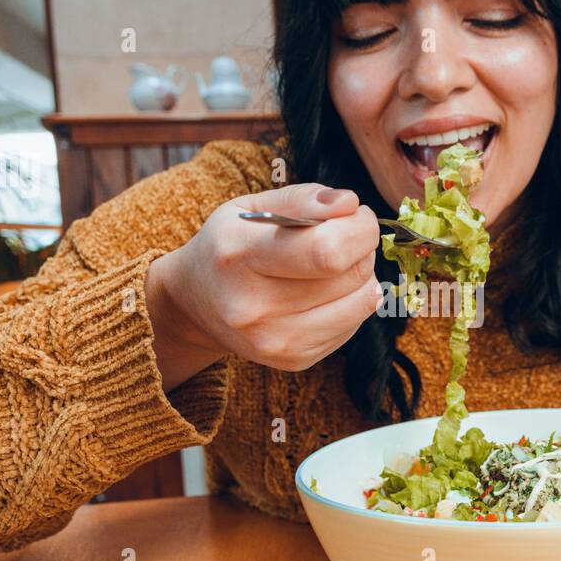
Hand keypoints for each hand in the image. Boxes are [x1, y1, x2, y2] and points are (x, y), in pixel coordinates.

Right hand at [146, 183, 382, 388]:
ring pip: (363, 301)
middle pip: (351, 274)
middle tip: (345, 235)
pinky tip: (322, 292)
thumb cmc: (230, 245)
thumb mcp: (252, 207)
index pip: (327, 250)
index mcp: (239, 255)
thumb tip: (349, 204)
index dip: (359, 228)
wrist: (196, 304)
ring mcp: (275, 341)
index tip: (356, 214)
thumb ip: (302, 199)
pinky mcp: (295, 360)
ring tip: (334, 264)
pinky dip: (351, 302)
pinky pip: (354, 324)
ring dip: (363, 275)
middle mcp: (254, 306)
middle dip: (363, 246)